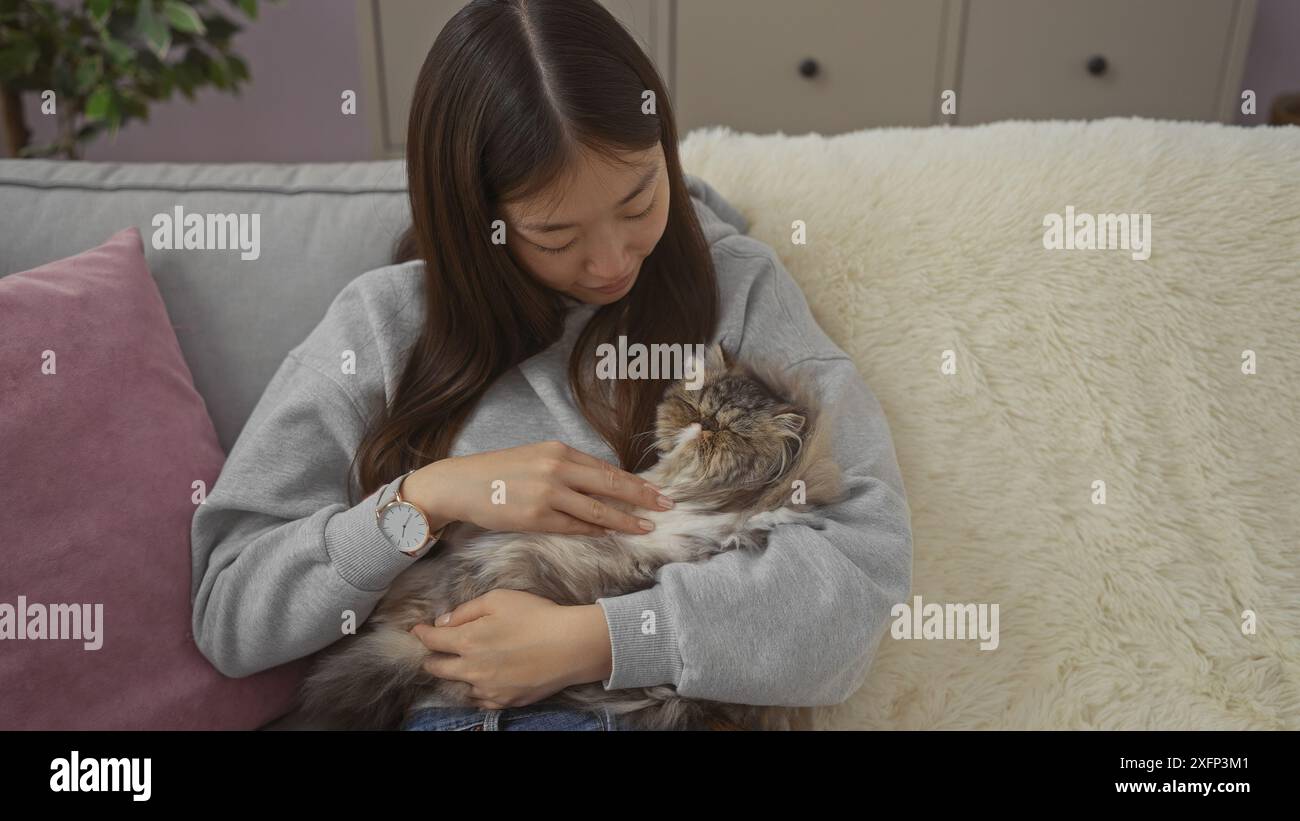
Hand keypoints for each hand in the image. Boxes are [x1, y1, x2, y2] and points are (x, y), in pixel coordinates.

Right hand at [402, 440, 673, 536]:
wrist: (459, 484)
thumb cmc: (497, 473)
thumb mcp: (535, 459)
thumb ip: (565, 468)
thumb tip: (599, 483)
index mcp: (559, 451)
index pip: (607, 469)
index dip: (636, 482)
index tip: (658, 490)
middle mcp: (556, 468)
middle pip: (611, 485)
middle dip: (643, 497)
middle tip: (667, 506)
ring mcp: (547, 494)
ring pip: (597, 510)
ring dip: (625, 520)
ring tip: (646, 527)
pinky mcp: (535, 517)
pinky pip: (574, 526)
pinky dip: (594, 530)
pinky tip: (610, 534)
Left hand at [409, 589, 612, 708]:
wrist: (571, 646)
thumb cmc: (536, 616)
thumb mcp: (499, 599)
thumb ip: (466, 610)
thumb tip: (444, 622)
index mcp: (467, 641)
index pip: (430, 641)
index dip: (420, 634)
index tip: (417, 630)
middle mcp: (471, 669)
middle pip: (436, 668)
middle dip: (431, 657)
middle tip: (436, 649)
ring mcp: (487, 689)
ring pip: (458, 685)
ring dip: (457, 674)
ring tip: (468, 663)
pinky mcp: (504, 701)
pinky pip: (480, 699)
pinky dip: (477, 689)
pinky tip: (486, 678)